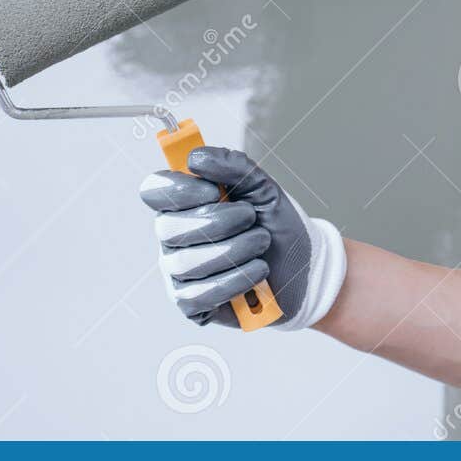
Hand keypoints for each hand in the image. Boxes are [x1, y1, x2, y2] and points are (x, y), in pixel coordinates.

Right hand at [138, 145, 344, 328]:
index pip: (154, 191)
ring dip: (235, 250)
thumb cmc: (278, 226)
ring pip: (186, 262)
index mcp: (185, 203)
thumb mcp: (265, 189)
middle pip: (168, 228)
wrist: (306, 269)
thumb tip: (195, 156)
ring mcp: (179, 272)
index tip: (212, 190)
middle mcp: (174, 237)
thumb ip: (234, 166)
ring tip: (261, 244)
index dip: (177, 190)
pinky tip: (257, 273)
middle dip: (218, 221)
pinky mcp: (191, 303)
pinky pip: (199, 295)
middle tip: (251, 218)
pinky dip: (236, 280)